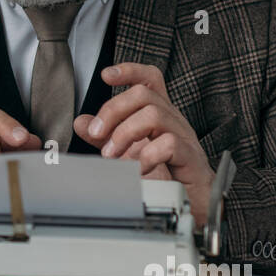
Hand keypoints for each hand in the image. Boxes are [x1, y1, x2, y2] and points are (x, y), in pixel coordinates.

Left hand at [73, 62, 214, 224]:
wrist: (193, 205)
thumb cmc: (166, 175)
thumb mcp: (127, 152)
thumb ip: (105, 136)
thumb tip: (81, 122)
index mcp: (159, 114)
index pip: (149, 79)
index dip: (130, 71)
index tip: (106, 76)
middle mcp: (173, 120)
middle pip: (143, 94)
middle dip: (113, 111)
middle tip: (96, 134)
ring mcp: (184, 137)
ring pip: (154, 114)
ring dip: (124, 133)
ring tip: (112, 155)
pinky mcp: (190, 158)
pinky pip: (169, 144)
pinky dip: (147, 156)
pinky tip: (139, 169)